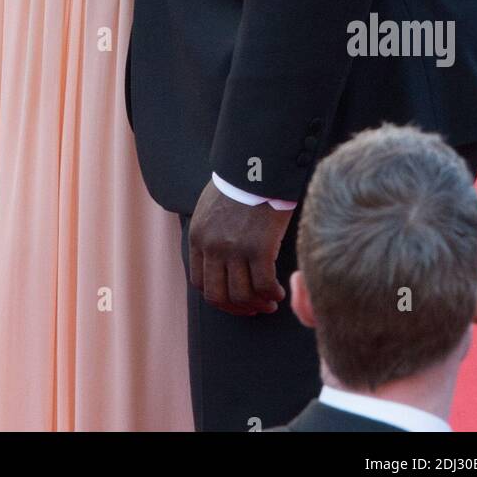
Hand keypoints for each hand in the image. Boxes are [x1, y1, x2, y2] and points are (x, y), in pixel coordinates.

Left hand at [188, 180, 292, 315]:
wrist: (257, 168)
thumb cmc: (238, 185)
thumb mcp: (209, 209)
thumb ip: (209, 235)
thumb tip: (219, 261)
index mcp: (197, 237)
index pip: (199, 282)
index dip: (218, 298)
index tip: (233, 301)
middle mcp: (212, 247)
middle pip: (218, 295)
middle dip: (237, 308)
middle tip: (253, 308)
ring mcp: (235, 250)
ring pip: (242, 295)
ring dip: (257, 304)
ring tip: (270, 301)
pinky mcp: (259, 249)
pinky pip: (264, 286)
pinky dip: (272, 294)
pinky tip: (279, 292)